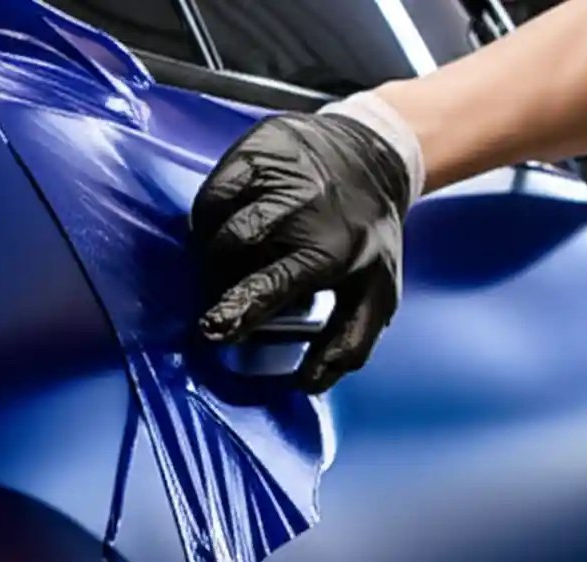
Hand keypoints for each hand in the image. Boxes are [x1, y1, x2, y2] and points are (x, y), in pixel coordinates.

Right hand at [192, 112, 410, 392]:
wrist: (374, 153)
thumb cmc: (369, 234)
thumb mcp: (376, 292)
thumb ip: (348, 344)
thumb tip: (308, 384)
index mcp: (328, 250)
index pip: (273, 284)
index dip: (240, 309)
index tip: (214, 330)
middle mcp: (299, 209)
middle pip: (233, 248)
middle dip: (215, 277)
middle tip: (216, 296)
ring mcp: (274, 176)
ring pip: (217, 221)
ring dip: (211, 250)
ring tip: (224, 264)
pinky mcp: (254, 151)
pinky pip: (214, 192)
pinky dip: (210, 216)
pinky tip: (223, 230)